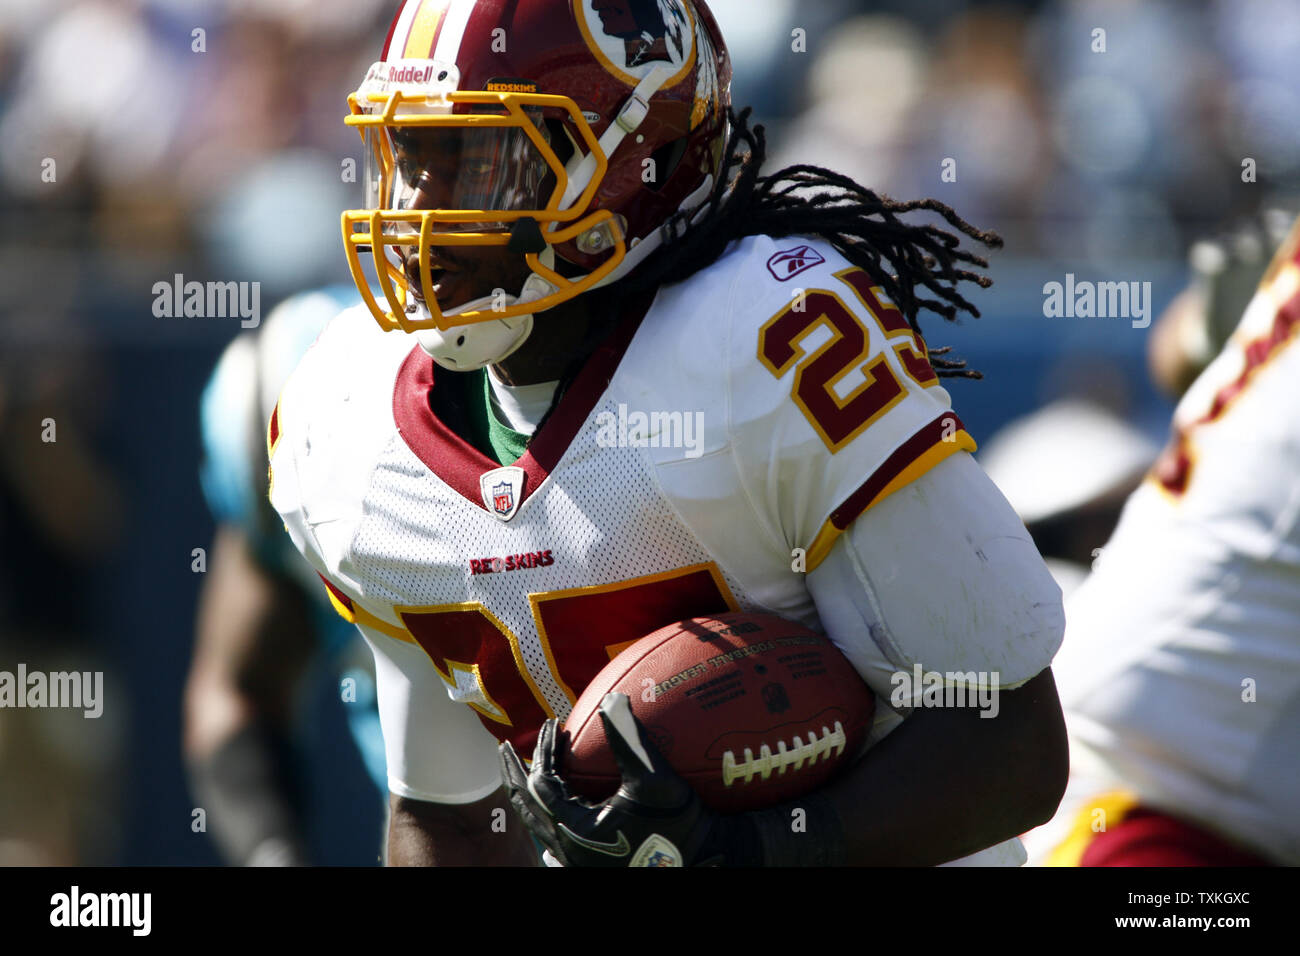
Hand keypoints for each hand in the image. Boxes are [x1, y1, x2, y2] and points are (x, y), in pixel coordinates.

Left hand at [499, 692, 754, 866]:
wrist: (704, 859)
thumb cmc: (680, 824)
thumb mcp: (655, 780)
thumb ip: (628, 740)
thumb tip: (612, 700)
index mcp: (577, 829)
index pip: (543, 783)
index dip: (544, 750)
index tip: (555, 724)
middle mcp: (568, 849)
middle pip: (526, 806)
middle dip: (515, 772)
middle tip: (505, 747)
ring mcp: (575, 861)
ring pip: (536, 825)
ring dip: (529, 793)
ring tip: (525, 770)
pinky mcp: (587, 863)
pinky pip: (552, 840)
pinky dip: (545, 817)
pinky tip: (551, 809)